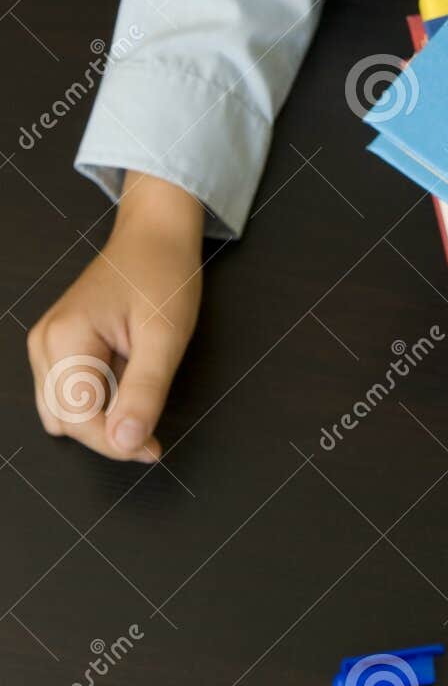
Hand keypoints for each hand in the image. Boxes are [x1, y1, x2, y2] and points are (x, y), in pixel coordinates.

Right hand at [27, 179, 202, 463]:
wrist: (156, 236)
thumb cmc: (162, 275)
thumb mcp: (166, 335)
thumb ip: (145, 392)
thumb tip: (126, 444)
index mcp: (64, 339)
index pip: (77, 420)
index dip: (116, 443)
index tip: (152, 449)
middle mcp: (44, 344)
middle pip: (67, 421)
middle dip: (110, 430)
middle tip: (154, 419)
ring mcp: (46, 346)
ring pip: (66, 413)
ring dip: (104, 413)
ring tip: (138, 378)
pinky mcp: (57, 347)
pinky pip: (72, 393)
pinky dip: (100, 397)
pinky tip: (126, 371)